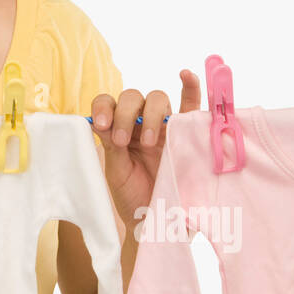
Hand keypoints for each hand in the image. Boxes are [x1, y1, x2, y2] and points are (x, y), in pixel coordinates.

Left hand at [91, 70, 201, 225]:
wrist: (154, 220)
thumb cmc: (132, 195)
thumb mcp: (117, 172)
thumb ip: (112, 146)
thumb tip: (101, 121)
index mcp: (118, 128)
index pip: (108, 102)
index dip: (104, 108)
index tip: (103, 126)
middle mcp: (139, 122)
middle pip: (132, 97)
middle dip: (125, 114)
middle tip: (123, 141)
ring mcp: (164, 126)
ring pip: (157, 99)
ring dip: (151, 113)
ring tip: (149, 141)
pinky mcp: (186, 134)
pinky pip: (191, 105)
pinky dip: (190, 87)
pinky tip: (185, 74)